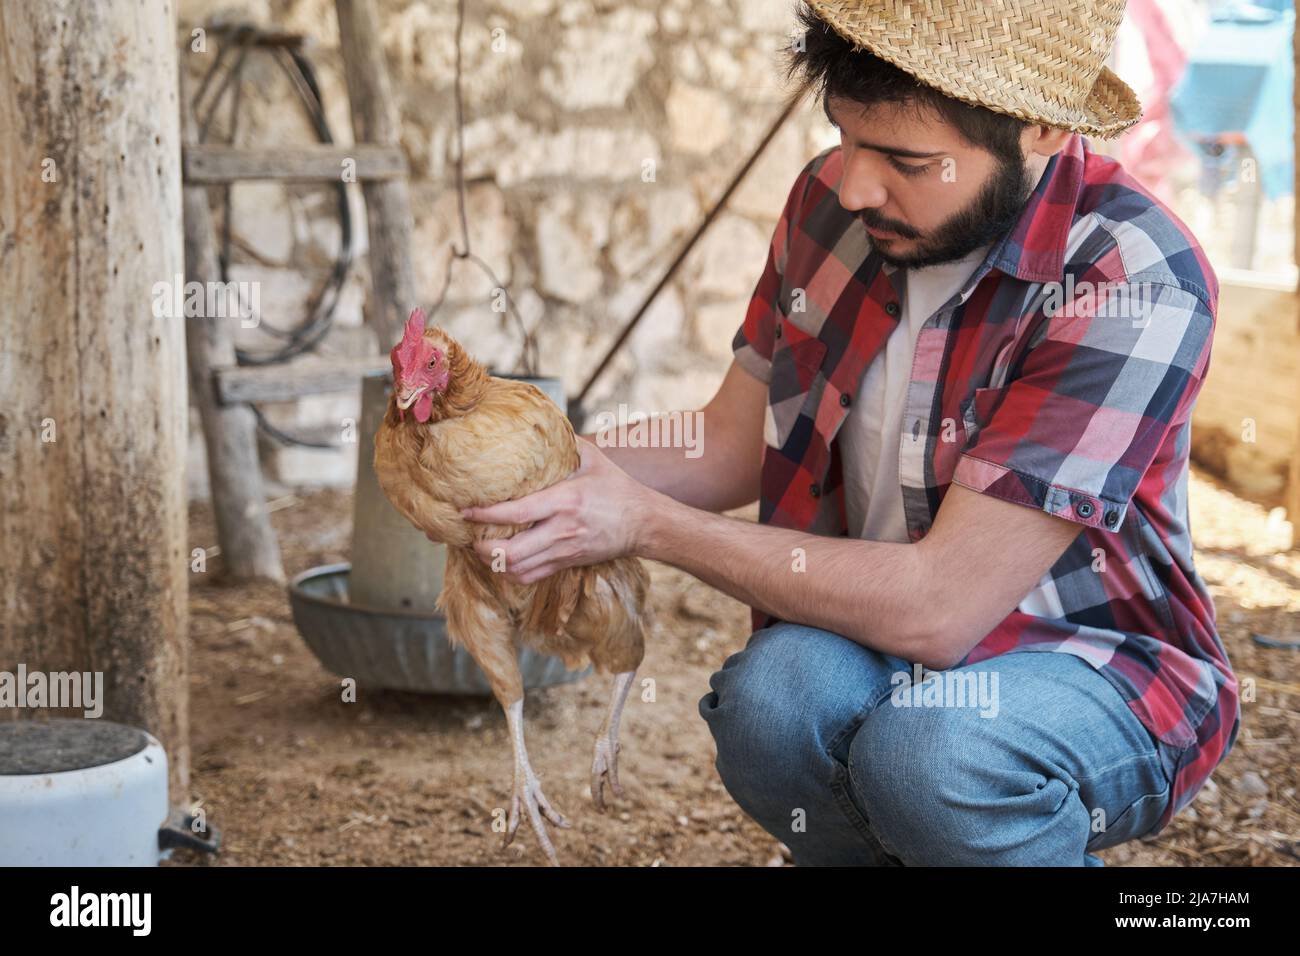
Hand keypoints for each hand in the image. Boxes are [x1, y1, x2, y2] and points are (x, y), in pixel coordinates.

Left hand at [460, 438, 655, 584]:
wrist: (643, 522)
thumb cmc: (616, 487)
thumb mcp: (592, 459)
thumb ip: (564, 445)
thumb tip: (536, 425)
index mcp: (565, 501)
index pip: (517, 513)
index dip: (486, 514)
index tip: (466, 510)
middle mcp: (562, 530)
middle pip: (512, 552)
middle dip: (483, 548)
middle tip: (469, 536)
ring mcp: (564, 551)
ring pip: (518, 569)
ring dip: (493, 563)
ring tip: (480, 549)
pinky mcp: (567, 563)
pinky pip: (531, 577)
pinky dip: (511, 574)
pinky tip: (502, 561)